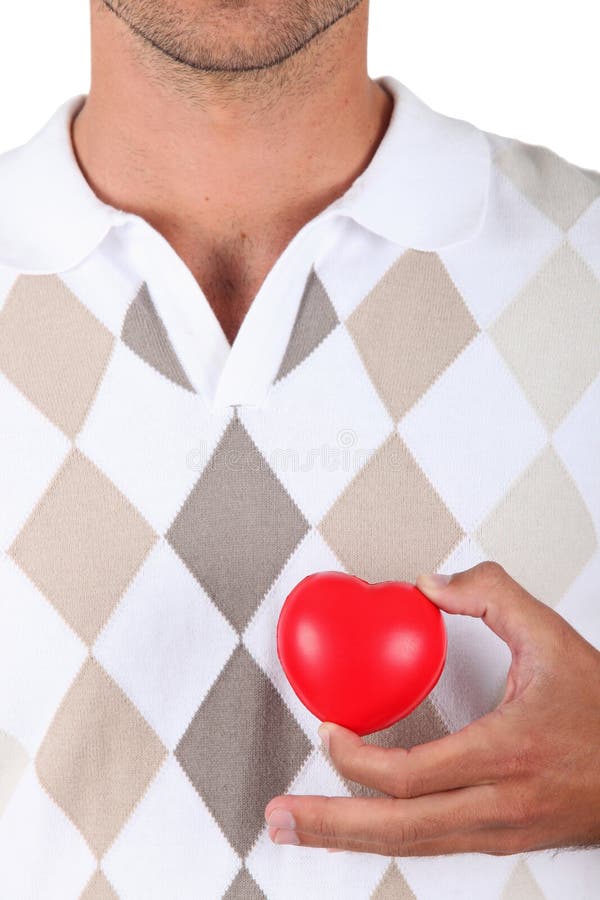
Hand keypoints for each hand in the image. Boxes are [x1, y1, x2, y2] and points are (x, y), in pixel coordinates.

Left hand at [264, 561, 599, 855]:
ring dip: (348, 839)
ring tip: (300, 830)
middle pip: (396, 827)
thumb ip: (491, 595)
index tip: (327, 733)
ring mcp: (499, 830)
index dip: (356, 758)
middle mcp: (499, 804)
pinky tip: (361, 824)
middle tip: (279, 818)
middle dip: (329, 824)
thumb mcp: (552, 638)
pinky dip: (386, 835)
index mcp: (506, 753)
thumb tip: (432, 583)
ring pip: (410, 845)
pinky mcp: (499, 838)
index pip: (411, 773)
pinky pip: (431, 843)